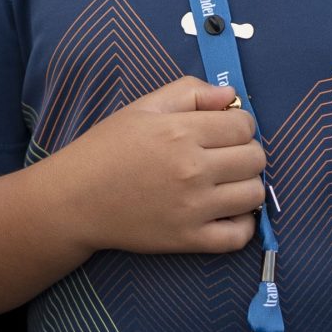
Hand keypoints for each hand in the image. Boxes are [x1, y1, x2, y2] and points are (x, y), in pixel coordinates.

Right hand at [53, 76, 269, 256]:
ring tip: (226, 182)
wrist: (76, 199)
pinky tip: (226, 211)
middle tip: (225, 154)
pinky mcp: (189, 239)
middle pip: (255, 158)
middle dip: (247, 151)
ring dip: (247, 184)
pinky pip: (240, 235)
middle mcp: (192, 170)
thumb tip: (231, 95)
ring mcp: (193, 208)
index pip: (244, 125)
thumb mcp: (143, 107)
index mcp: (181, 132)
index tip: (226, 129)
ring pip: (254, 194)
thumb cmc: (107, 148)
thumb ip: (190, 92)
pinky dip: (242, 224)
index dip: (241, 123)